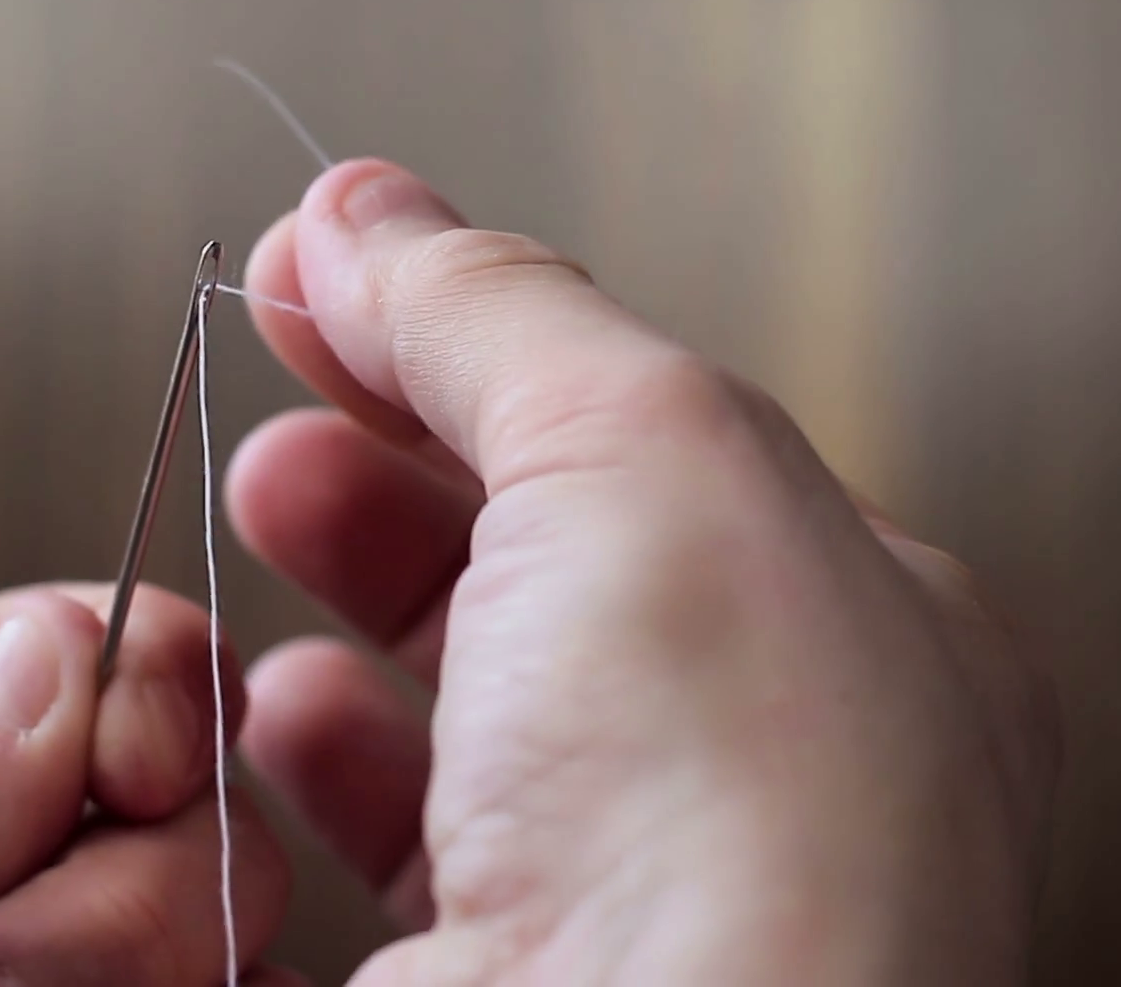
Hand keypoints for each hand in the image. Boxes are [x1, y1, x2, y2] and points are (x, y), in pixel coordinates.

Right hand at [228, 161, 1061, 983]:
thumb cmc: (737, 806)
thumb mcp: (641, 448)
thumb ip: (502, 314)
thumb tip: (373, 214)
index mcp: (860, 635)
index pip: (655, 445)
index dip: (485, 341)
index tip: (336, 272)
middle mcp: (766, 784)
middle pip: (555, 574)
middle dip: (402, 462)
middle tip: (285, 397)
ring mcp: (638, 906)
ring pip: (476, 724)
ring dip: (353, 608)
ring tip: (261, 517)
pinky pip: (406, 865)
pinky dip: (319, 777)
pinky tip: (267, 720)